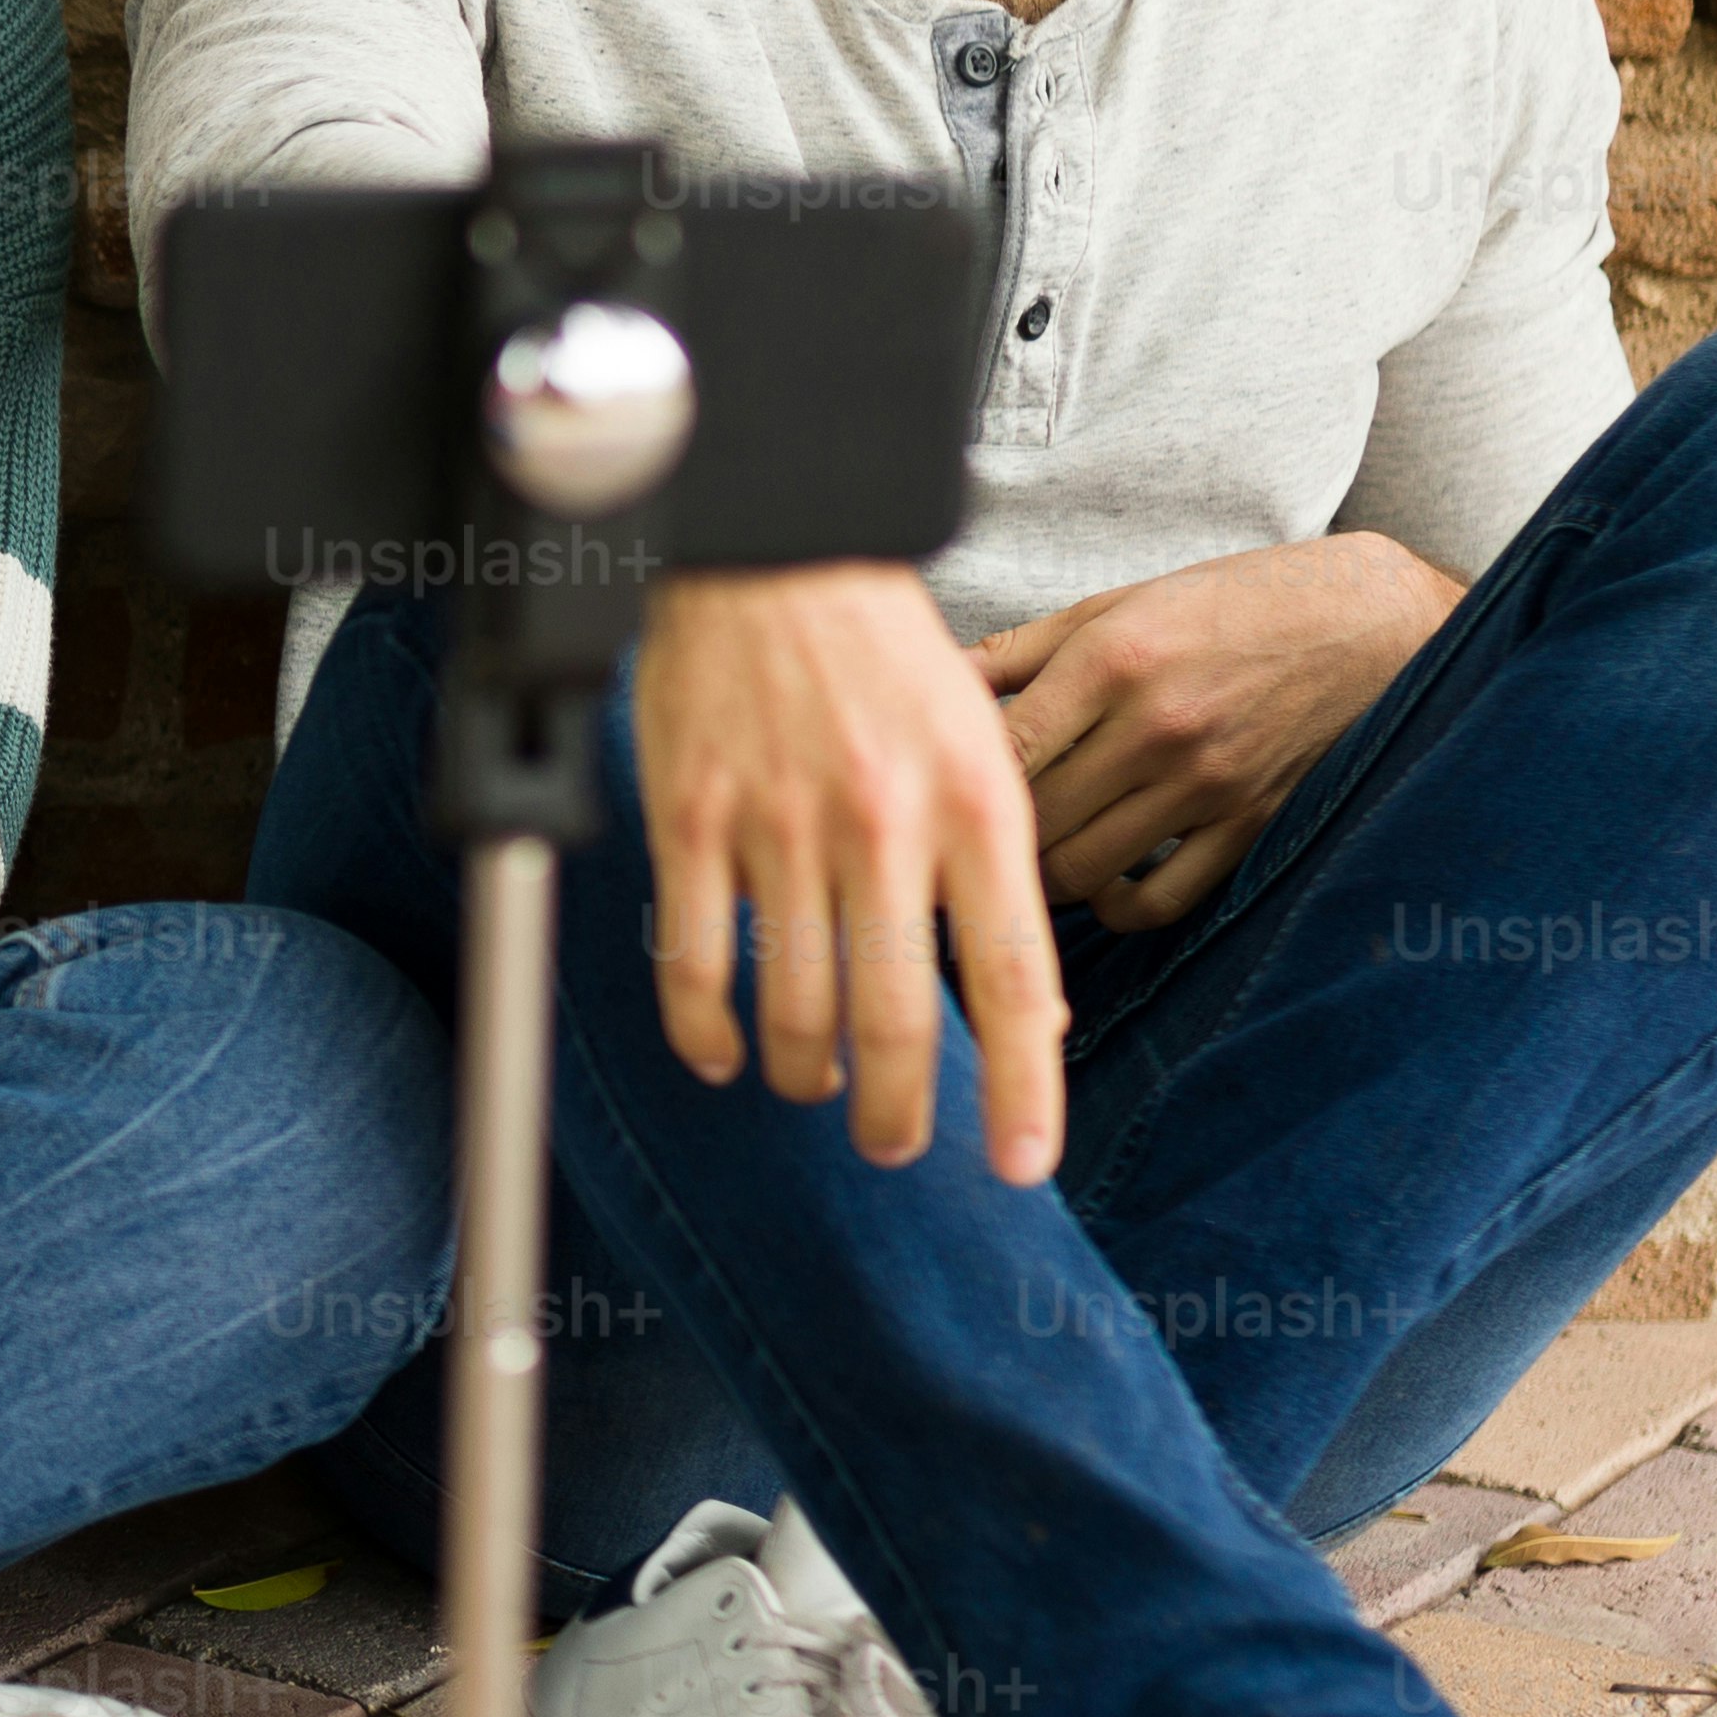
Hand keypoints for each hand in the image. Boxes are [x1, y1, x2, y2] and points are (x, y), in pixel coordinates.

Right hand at [633, 562, 1070, 1182]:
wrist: (776, 553)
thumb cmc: (884, 653)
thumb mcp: (979, 746)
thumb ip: (995, 870)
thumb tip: (1021, 1004)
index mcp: (975, 804)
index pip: (1011, 978)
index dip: (1020, 1088)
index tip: (1019, 1164)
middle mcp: (885, 823)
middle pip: (896, 1019)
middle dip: (895, 1111)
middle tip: (892, 1143)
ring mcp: (782, 824)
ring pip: (794, 1006)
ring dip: (804, 1071)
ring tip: (814, 1082)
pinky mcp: (694, 818)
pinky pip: (696, 962)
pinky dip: (707, 1031)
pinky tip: (721, 1053)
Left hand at [973, 535, 1455, 928]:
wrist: (1370, 620)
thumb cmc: (1232, 604)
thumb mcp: (1121, 604)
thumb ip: (1022, 651)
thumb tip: (932, 683)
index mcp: (1113, 660)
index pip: (999, 749)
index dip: (954, 781)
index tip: (933, 793)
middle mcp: (1157, 727)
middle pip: (1030, 821)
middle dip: (986, 836)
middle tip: (965, 840)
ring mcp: (1207, 784)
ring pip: (1080, 873)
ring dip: (1039, 879)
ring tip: (1022, 863)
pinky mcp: (1250, 825)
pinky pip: (1160, 904)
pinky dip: (1115, 908)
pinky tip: (1102, 882)